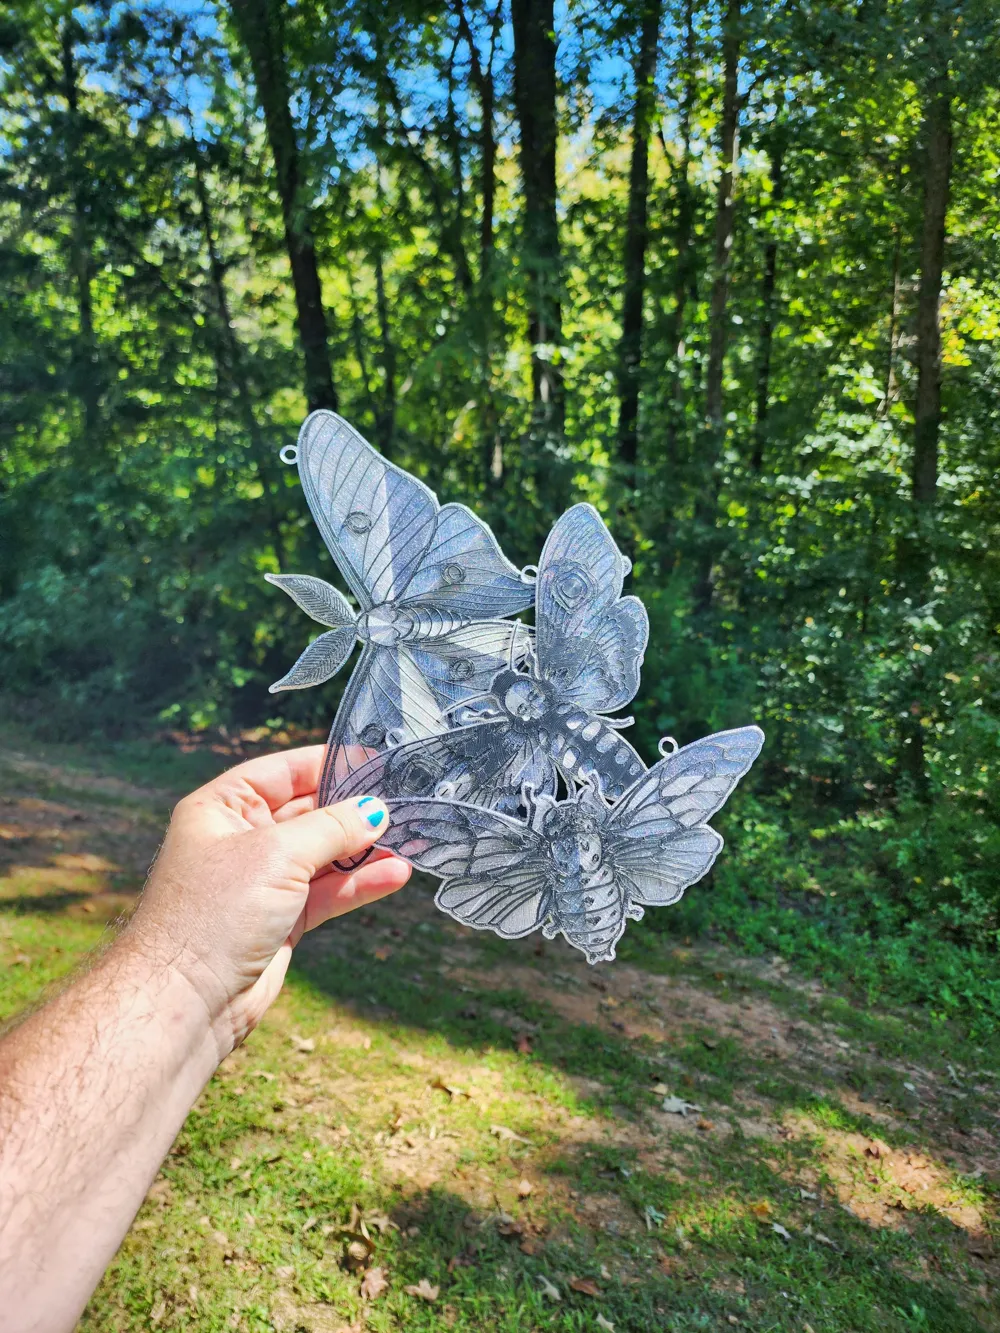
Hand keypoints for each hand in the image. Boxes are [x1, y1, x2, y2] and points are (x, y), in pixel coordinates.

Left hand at [125, 745, 409, 1054]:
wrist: (184, 1001)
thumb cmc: (213, 914)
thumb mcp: (277, 853)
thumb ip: (331, 827)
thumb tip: (375, 809)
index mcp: (221, 808)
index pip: (282, 771)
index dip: (327, 763)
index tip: (374, 760)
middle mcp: (239, 841)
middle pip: (307, 812)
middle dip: (352, 808)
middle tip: (402, 799)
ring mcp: (261, 883)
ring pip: (323, 855)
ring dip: (363, 849)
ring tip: (410, 838)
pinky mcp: (280, 921)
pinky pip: (327, 892)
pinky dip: (359, 884)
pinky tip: (395, 874)